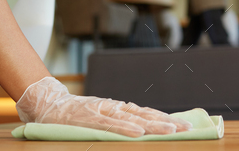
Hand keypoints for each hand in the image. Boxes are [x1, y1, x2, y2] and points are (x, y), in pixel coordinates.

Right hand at [16, 77, 192, 137]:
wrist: (50, 105)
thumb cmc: (76, 115)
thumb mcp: (102, 117)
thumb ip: (120, 122)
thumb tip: (141, 129)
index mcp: (119, 109)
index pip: (148, 114)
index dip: (166, 120)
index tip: (185, 126)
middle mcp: (115, 108)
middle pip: (146, 115)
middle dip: (167, 123)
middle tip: (188, 129)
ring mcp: (104, 112)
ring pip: (133, 119)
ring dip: (153, 125)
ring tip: (172, 130)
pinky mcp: (91, 119)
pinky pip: (111, 125)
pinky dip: (125, 128)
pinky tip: (139, 132)